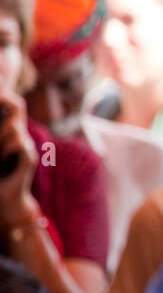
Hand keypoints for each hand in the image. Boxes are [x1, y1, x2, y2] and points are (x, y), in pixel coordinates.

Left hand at [0, 90, 37, 215]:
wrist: (5, 197)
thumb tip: (2, 127)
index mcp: (9, 130)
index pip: (13, 104)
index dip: (5, 95)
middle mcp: (19, 134)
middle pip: (18, 107)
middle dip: (4, 101)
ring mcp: (26, 146)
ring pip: (16, 127)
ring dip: (0, 134)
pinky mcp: (29, 158)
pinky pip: (20, 144)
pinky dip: (8, 147)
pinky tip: (1, 157)